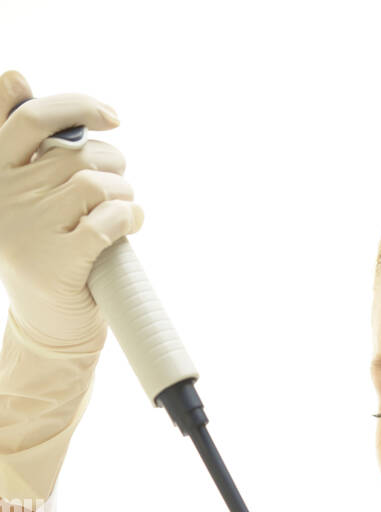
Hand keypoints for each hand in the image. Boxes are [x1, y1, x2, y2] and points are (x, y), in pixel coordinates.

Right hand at [0, 70, 143, 350]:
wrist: (47, 329)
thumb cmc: (42, 254)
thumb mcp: (20, 195)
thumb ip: (21, 145)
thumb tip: (18, 77)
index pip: (31, 118)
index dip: (75, 107)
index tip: (110, 116)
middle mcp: (4, 197)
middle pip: (74, 153)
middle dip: (112, 161)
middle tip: (122, 179)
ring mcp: (30, 229)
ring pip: (93, 184)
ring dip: (124, 190)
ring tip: (127, 204)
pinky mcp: (57, 261)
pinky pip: (105, 222)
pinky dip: (127, 217)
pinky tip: (131, 223)